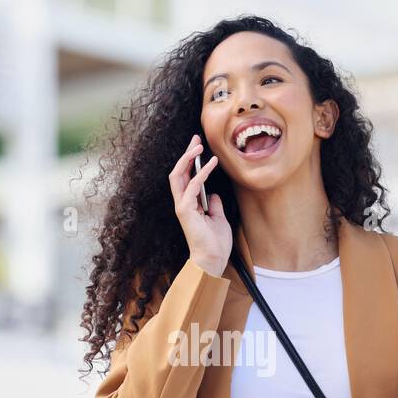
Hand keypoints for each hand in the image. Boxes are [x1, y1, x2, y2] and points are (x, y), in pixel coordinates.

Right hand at [169, 134, 230, 275]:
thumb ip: (213, 204)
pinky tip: (211, 163)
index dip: (191, 161)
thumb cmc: (216, 242)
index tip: (199, 146)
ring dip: (188, 158)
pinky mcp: (185, 210)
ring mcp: (182, 206)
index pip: (185, 177)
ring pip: (178, 175)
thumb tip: (213, 194)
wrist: (213, 259)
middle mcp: (182, 203)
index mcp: (188, 204)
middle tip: (196, 138)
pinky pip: (192, 186)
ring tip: (199, 145)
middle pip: (178, 172)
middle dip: (186, 153)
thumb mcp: (218, 218)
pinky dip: (201, 173)